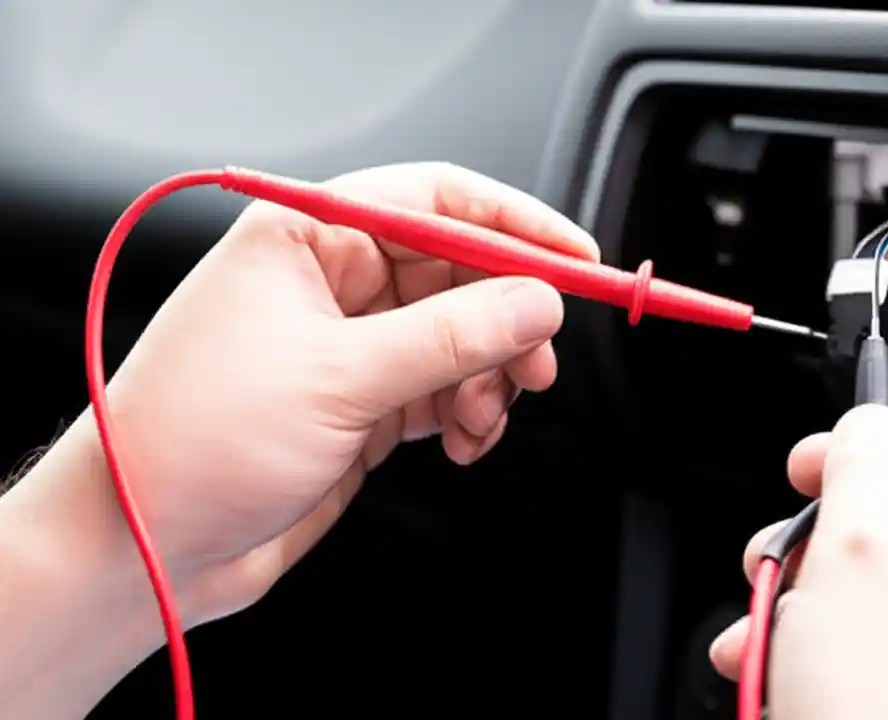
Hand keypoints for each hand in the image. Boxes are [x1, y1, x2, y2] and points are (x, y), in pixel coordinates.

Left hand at [29, 162, 598, 625]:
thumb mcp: (340, 378)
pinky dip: (468, 414)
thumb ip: (450, 337)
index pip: (436, 199)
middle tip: (537, 360)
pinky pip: (445, 389)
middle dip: (507, 319)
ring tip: (483, 418)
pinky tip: (462, 441)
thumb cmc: (200, 439)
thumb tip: (535, 303)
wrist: (149, 543)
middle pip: (460, 272)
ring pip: (461, 337)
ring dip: (489, 378)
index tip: (576, 259)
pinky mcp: (364, 402)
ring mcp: (351, 344)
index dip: (514, 225)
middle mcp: (333, 281)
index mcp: (309, 237)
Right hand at [709, 406, 887, 719]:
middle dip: (821, 555)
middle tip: (771, 565)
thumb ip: (862, 468)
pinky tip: (774, 680)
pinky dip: (829, 667)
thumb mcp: (856, 555)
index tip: (801, 467)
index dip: (862, 456)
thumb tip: (870, 426)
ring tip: (756, 638)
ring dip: (808, 614)